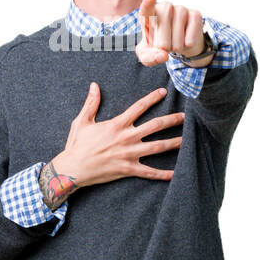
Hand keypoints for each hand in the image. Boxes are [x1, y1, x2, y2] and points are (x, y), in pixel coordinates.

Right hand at [41, 84, 183, 207]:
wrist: (72, 168)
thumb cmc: (76, 145)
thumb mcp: (81, 122)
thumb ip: (91, 103)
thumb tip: (94, 86)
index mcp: (117, 125)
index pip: (139, 107)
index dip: (152, 98)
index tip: (164, 92)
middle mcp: (126, 138)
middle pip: (155, 126)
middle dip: (172, 120)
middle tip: (185, 116)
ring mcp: (129, 154)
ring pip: (157, 146)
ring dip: (174, 142)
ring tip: (187, 139)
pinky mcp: (128, 169)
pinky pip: (149, 172)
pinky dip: (163, 174)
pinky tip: (175, 173)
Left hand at [136, 0, 209, 66]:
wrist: (180, 47)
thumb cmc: (159, 48)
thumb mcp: (148, 56)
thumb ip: (149, 57)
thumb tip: (163, 55)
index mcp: (148, 16)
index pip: (146, 9)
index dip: (148, 4)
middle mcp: (164, 8)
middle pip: (163, 20)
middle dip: (163, 40)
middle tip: (164, 48)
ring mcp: (180, 9)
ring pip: (178, 23)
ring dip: (176, 42)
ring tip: (175, 46)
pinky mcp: (195, 14)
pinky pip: (193, 26)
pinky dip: (189, 39)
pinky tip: (187, 42)